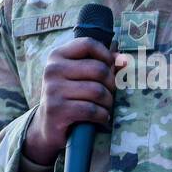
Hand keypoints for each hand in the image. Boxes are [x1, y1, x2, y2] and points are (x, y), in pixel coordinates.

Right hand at [22, 38, 120, 167]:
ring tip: (105, 108)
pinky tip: (100, 118)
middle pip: (98, 69)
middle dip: (111, 85)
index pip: (88, 44)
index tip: (110, 68)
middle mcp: (52, 70)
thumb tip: (124, 59)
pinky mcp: (57, 110)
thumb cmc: (69, 97)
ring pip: (97, 91)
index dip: (106, 55)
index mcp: (57, 56)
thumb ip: (101, 64)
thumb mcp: (80, 76)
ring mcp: (53, 90)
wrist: (47, 126)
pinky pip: (91, 109)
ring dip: (108, 103)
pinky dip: (101, 116)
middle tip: (109, 94)